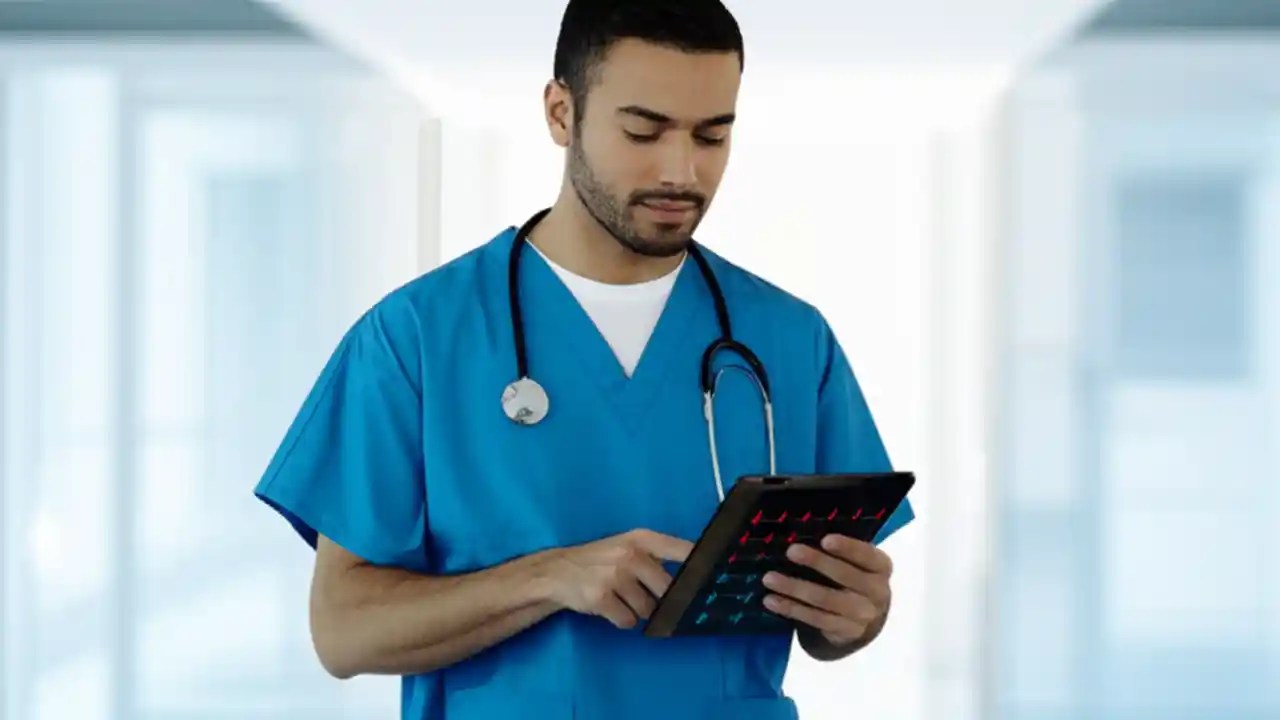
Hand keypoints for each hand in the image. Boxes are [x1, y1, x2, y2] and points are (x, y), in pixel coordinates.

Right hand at [540, 529, 692, 629]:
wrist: (557, 572)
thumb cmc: (601, 560)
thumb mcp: (629, 546)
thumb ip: (658, 557)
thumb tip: (696, 579)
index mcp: (643, 538)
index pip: (684, 551)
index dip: (701, 568)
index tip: (713, 581)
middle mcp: (630, 554)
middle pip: (668, 590)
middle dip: (661, 599)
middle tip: (645, 595)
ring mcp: (615, 576)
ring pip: (648, 610)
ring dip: (638, 611)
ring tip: (620, 597)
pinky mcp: (601, 597)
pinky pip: (628, 621)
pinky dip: (622, 619)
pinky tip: (610, 607)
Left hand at [761, 535, 892, 646]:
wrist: (867, 618)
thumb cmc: (855, 576)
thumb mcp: (856, 562)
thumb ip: (839, 550)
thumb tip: (801, 531)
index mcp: (881, 567)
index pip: (867, 555)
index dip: (848, 548)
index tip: (825, 540)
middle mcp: (877, 592)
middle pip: (845, 576)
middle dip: (816, 562)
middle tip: (791, 551)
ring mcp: (863, 615)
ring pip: (825, 600)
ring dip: (794, 588)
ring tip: (769, 578)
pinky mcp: (846, 632)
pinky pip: (815, 620)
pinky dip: (791, 608)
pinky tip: (771, 600)